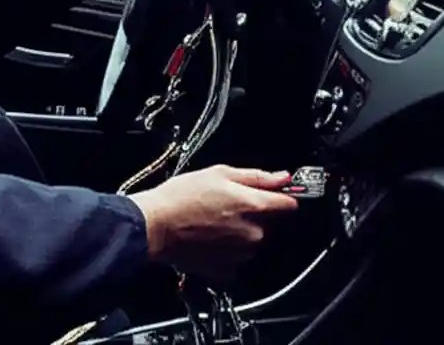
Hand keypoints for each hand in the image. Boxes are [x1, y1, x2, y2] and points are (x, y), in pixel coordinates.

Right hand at [127, 165, 296, 282]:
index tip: (273, 194)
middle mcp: (253, 233)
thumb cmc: (180, 197)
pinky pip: (236, 257)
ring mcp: (241, 254)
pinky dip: (227, 249)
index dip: (281, 196)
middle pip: (269, 223)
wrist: (154, 226)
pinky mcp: (226, 269)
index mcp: (254, 206)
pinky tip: (209, 238)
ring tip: (213, 221)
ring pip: (252, 240)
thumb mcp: (219, 173)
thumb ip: (257, 177)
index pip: (290, 204)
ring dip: (240, 231)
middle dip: (254, 214)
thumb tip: (283, 178)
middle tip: (227, 204)